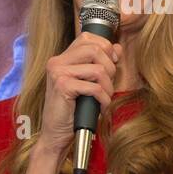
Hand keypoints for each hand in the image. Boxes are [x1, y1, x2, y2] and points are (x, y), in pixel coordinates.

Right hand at [34, 32, 121, 159]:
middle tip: (108, 85)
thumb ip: (101, 63)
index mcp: (62, 58)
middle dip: (110, 68)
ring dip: (108, 86)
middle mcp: (57, 62)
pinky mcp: (62, 86)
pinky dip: (104, 99)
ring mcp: (58, 73)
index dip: (105, 47)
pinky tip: (101, 106)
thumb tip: (117, 48)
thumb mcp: (88, 83)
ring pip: (98, 69)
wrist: (56, 135)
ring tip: (105, 98)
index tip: (112, 62)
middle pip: (95, 49)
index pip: (87, 37)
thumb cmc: (73, 110)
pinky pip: (95, 87)